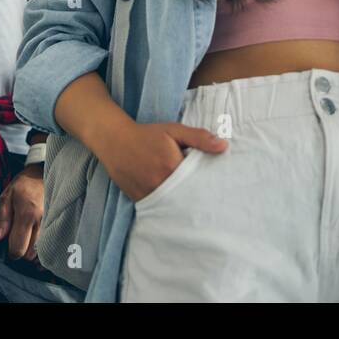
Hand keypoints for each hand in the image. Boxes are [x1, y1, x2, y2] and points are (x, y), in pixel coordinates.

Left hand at [0, 162, 43, 260]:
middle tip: (18, 240)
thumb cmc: (23, 184)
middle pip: (30, 253)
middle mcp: (41, 222)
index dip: (11, 252)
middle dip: (22, 251)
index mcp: (27, 215)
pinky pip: (50, 243)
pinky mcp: (58, 222)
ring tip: (27, 238)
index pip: (18, 248)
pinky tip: (37, 240)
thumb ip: (2, 218)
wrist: (44, 173)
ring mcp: (52, 223)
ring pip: (41, 251)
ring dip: (32, 249)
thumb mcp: (7, 196)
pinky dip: (42, 247)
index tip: (8, 246)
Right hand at [99, 121, 227, 203]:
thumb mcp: (174, 130)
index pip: (199, 182)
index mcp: (172, 167)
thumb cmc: (147, 134)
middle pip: (187, 197)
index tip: (217, 188)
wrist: (115, 141)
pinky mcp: (140, 200)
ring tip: (197, 207)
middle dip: (198, 199)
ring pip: (173, 206)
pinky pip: (159, 208)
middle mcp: (161, 184)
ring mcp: (149, 194)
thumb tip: (224, 146)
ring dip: (184, 205)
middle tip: (211, 203)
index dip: (208, 185)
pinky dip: (169, 208)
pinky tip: (177, 207)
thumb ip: (199, 138)